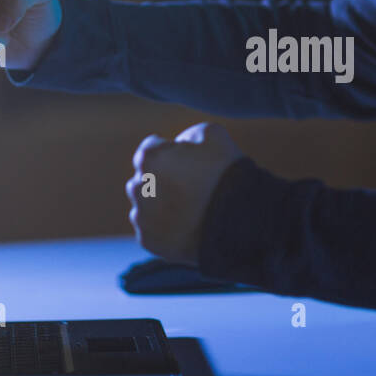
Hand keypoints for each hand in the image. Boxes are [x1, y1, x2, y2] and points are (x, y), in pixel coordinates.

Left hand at [126, 123, 243, 263]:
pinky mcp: (148, 240)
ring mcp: (141, 216)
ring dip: (159, 204)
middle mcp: (137, 186)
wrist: (238, 222)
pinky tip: (187, 226)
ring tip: (189, 209)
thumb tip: (181, 145)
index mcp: (150, 157)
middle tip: (189, 187)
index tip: (186, 161)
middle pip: (144, 178)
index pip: (150, 148)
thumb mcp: (213, 135)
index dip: (170, 152)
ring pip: (145, 205)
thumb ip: (188, 135)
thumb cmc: (226, 174)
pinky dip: (164, 228)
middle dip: (160, 180)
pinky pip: (151, 230)